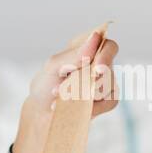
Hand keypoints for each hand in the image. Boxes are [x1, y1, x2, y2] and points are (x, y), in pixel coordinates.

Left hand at [13, 26, 120, 152]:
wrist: (41, 114)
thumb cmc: (45, 86)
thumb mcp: (52, 67)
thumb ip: (73, 54)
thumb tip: (95, 38)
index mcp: (86, 50)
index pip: (106, 44)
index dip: (105, 53)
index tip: (95, 66)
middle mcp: (99, 64)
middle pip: (110, 63)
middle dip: (91, 76)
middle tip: (71, 87)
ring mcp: (105, 82)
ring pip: (108, 84)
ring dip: (83, 93)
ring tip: (62, 97)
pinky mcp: (107, 100)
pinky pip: (110, 101)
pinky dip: (92, 106)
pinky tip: (75, 107)